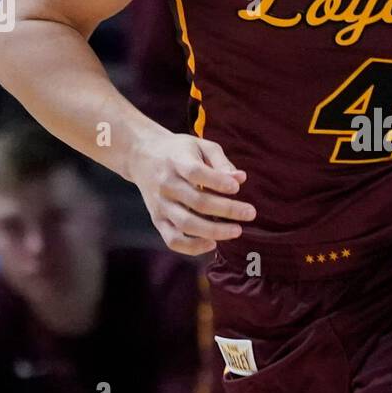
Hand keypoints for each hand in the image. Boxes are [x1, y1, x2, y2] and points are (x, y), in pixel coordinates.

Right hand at [127, 129, 255, 255]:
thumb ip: (221, 161)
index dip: (217, 182)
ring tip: (237, 231)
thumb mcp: (200, 145)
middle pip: (197, 201)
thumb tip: (240, 179)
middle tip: (250, 213)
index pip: (196, 173)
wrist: (141, 156)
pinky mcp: (157, 220)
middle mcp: (166, 185)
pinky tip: (213, 244)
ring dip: (214, 231)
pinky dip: (193, 247)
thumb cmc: (179, 151)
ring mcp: (160, 205)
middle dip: (227, 210)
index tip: (237, 187)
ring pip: (186, 224)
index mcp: (176, 161)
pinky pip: (173, 240)